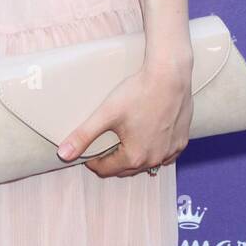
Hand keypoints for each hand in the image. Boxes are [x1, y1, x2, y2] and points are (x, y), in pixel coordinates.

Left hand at [55, 62, 192, 177]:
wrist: (170, 76)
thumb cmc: (138, 92)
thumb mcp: (106, 114)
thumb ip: (83, 135)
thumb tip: (63, 154)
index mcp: (134, 158)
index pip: (106, 169)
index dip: (93, 161)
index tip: (87, 152)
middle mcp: (155, 160)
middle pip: (126, 168)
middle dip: (112, 160)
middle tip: (102, 146)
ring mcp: (170, 152)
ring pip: (147, 163)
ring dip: (133, 157)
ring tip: (122, 142)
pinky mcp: (181, 141)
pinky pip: (164, 155)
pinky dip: (153, 151)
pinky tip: (147, 139)